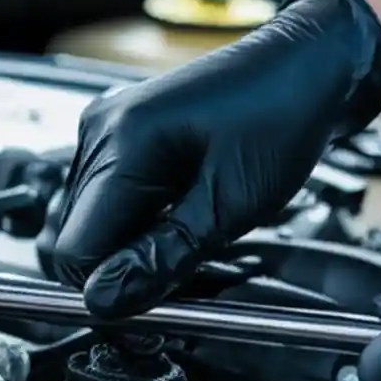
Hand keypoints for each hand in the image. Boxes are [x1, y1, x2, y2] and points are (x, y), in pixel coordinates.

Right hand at [47, 0, 380, 317]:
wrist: (305, 66)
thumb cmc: (283, 117)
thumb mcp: (231, 203)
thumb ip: (163, 256)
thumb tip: (107, 299)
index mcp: (123, 143)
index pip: (75, 249)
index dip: (110, 290)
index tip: (152, 314)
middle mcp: (102, 132)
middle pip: (78, 239)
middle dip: (123, 275)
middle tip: (180, 292)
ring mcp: (108, 130)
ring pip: (92, 225)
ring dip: (132, 253)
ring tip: (190, 254)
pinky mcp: (122, 136)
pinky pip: (110, 201)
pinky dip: (140, 227)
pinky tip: (180, 228)